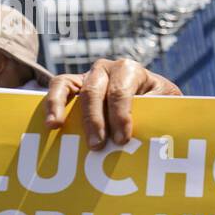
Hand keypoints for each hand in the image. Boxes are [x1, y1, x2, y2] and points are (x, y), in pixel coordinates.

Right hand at [44, 58, 180, 149]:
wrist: (148, 92)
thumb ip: (156, 114)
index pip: (121, 92)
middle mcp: (106, 68)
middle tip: (97, 145)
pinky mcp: (73, 85)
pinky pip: (57, 88)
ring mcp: (87, 75)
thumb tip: (151, 136)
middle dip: (95, 120)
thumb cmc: (157, 101)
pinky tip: (51, 124)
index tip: (122, 139)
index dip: (120, 115)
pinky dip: (51, 103)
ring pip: (69, 86)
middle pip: (94, 91)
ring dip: (63, 108)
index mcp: (130, 70)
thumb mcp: (163, 103)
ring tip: (57, 127)